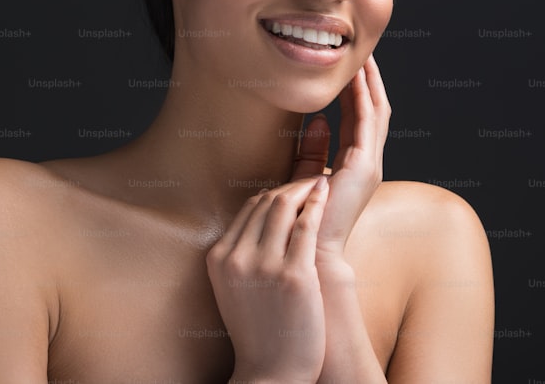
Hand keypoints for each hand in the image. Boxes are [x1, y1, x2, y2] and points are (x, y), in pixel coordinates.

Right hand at [206, 176, 329, 382]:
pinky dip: (317, 203)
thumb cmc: (259, 331)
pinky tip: (326, 193)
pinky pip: (306, 225)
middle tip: (309, 180)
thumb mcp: (234, 288)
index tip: (291, 190)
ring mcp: (265, 265)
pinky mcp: (294, 275)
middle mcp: (237, 258)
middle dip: (290, 187)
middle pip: (265, 203)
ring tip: (320, 182)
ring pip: (284, 207)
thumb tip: (263, 221)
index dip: (273, 194)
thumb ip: (241, 254)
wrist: (270, 373)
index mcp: (218, 258)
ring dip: (304, 189)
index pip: (247, 209)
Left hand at [291, 53, 390, 260]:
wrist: (308, 255)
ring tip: (363, 55)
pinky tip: (357, 76)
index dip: (356, 89)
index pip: (360, 118)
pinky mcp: (365, 166)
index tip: (349, 65)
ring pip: (376, 110)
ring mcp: (370, 164)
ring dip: (370, 81)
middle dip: (369, 79)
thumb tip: (318, 121)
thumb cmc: (302, 222)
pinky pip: (369, 121)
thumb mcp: (305, 178)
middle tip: (362, 50)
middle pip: (375, 110)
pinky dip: (365, 95)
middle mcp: (368, 163)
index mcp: (355, 167)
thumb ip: (312, 151)